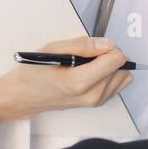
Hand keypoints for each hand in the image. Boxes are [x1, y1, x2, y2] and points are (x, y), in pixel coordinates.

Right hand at [0, 35, 131, 123]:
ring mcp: (96, 102)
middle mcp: (92, 95)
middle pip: (122, 68)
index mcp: (81, 81)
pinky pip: (117, 85)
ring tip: (87, 64)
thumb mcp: (54, 49)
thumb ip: (83, 45)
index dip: (108, 47)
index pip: (117, 60)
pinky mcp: (97, 104)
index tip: (94, 46)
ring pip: (123, 77)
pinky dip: (108, 75)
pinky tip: (90, 72)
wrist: (24, 96)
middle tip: (89, 54)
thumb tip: (107, 45)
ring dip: (110, 66)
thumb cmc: (35, 72)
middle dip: (110, 56)